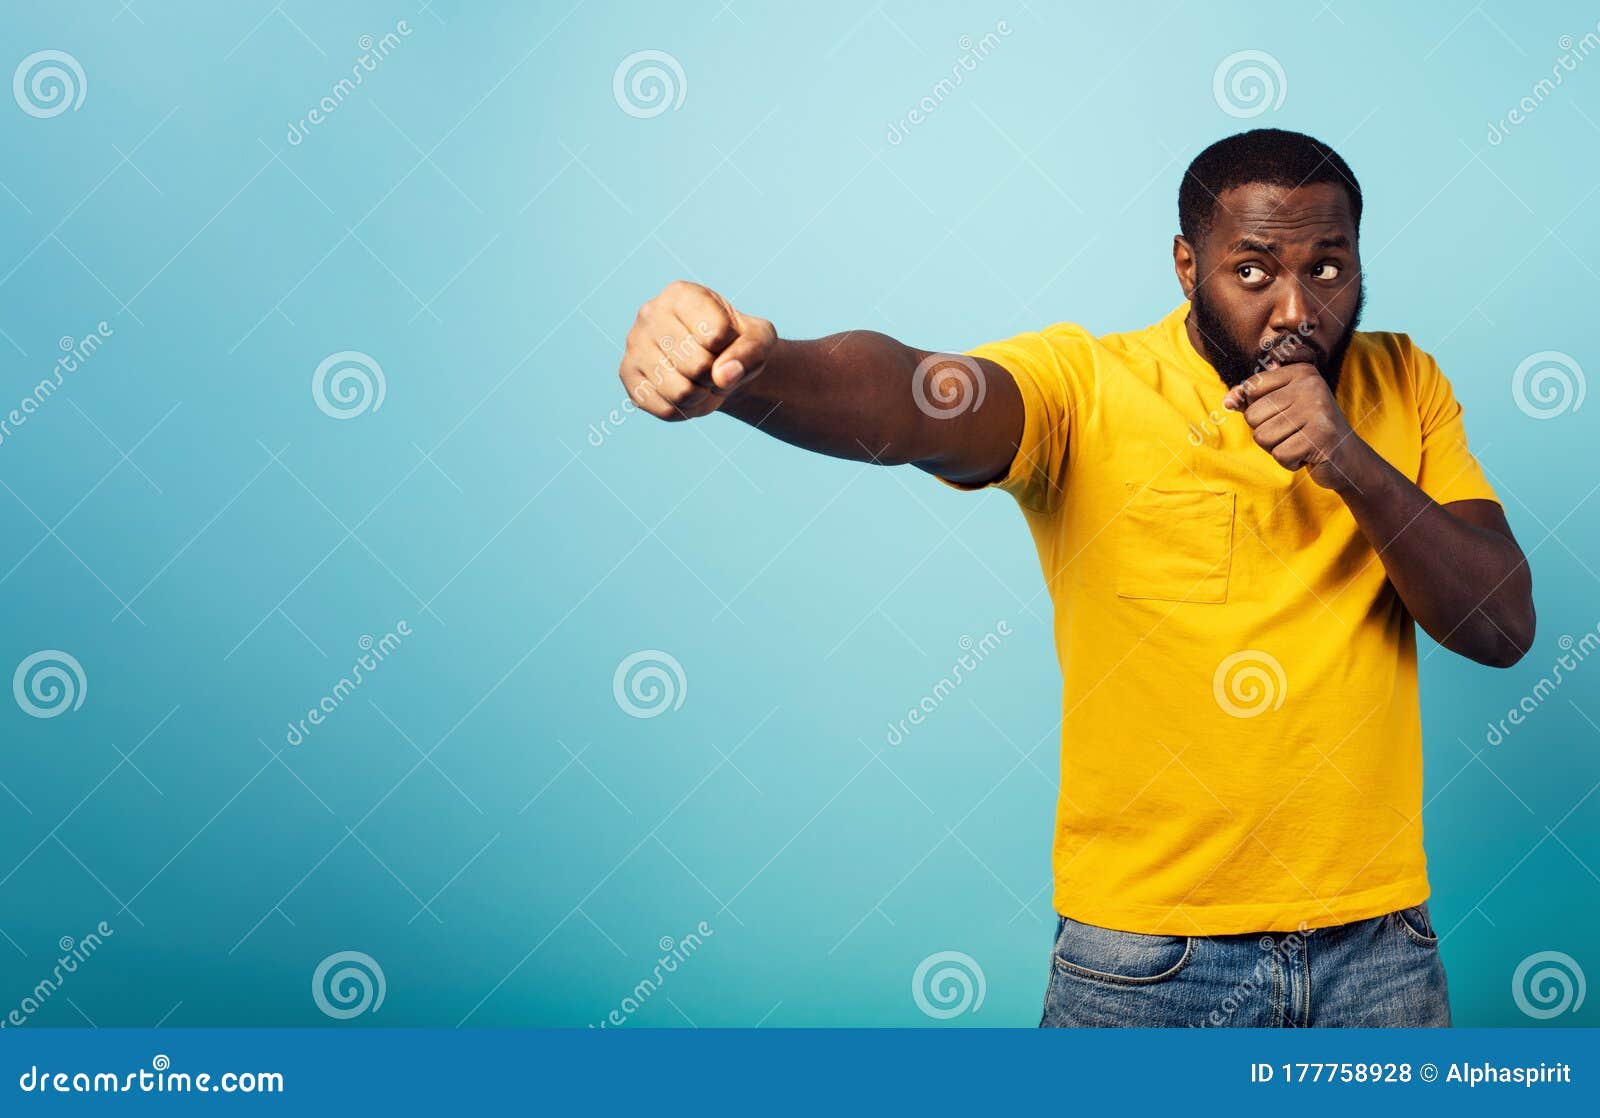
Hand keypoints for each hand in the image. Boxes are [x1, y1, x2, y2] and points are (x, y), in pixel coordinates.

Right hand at [619, 280, 776, 420]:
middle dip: (717, 377)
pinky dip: (687, 410)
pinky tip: (687, 393)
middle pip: (698, 366)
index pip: (717, 334)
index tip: (727, 343)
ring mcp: (634, 345)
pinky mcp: (627, 375)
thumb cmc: (736, 343)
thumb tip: (722, 376)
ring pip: (681, 392)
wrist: (713, 360)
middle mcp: (650, 313)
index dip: (733, 349)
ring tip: (702, 381)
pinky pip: (667, 409)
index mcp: (681, 294)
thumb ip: (752, 351)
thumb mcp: (759, 339)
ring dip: (703, 395)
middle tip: (715, 368)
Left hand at [1222, 361, 1366, 491]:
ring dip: (1277, 448)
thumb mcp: (1280, 408)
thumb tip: (1228, 400)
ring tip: (1300, 442)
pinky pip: (1280, 455)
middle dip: (1266, 433)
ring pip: (1263, 437)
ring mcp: (1318, 409)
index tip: (1283, 414)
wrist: (1347, 458)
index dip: (1257, 410)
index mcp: (1301, 371)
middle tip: (1293, 433)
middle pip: (1253, 415)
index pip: (1251, 388)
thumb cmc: (1306, 430)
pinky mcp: (1321, 436)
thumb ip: (1251, 400)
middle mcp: (1311, 385)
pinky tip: (1307, 455)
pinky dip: (1289, 462)